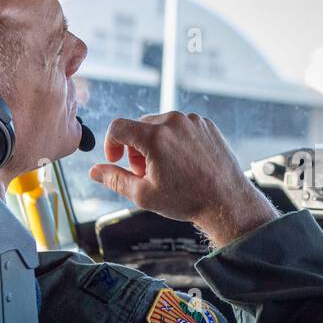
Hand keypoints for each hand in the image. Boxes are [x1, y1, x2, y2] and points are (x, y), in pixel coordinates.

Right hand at [89, 112, 278, 246]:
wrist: (227, 201)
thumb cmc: (187, 200)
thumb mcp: (143, 195)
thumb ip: (114, 179)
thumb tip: (94, 171)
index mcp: (156, 136)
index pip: (118, 127)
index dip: (111, 144)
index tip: (116, 160)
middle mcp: (174, 122)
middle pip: (139, 126)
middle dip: (136, 149)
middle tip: (146, 173)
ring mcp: (193, 121)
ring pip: (160, 125)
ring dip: (155, 144)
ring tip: (166, 170)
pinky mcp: (206, 124)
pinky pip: (181, 126)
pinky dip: (175, 141)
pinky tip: (183, 163)